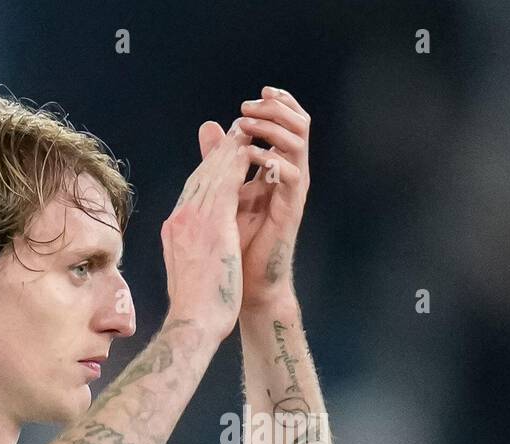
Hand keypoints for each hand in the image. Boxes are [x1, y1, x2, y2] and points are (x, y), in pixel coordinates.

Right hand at [162, 118, 252, 340]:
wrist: (192, 323)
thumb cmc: (196, 307)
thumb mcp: (190, 271)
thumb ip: (192, 250)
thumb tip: (193, 250)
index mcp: (176, 230)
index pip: (193, 190)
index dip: (209, 169)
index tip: (222, 155)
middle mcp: (181, 218)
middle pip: (201, 175)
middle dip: (218, 151)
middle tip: (235, 129)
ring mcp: (193, 219)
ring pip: (213, 173)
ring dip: (229, 149)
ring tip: (245, 130)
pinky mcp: (212, 224)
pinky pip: (227, 184)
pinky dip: (237, 164)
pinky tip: (250, 150)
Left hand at [197, 87, 309, 310]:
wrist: (246, 282)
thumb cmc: (237, 240)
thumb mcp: (224, 188)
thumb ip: (221, 157)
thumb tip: (210, 124)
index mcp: (277, 167)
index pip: (288, 124)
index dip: (278, 104)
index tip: (257, 95)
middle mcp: (289, 176)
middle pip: (299, 126)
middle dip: (275, 110)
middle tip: (247, 109)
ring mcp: (292, 192)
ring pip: (298, 144)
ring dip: (272, 129)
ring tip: (246, 127)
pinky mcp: (289, 210)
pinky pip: (292, 176)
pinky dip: (275, 161)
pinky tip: (255, 157)